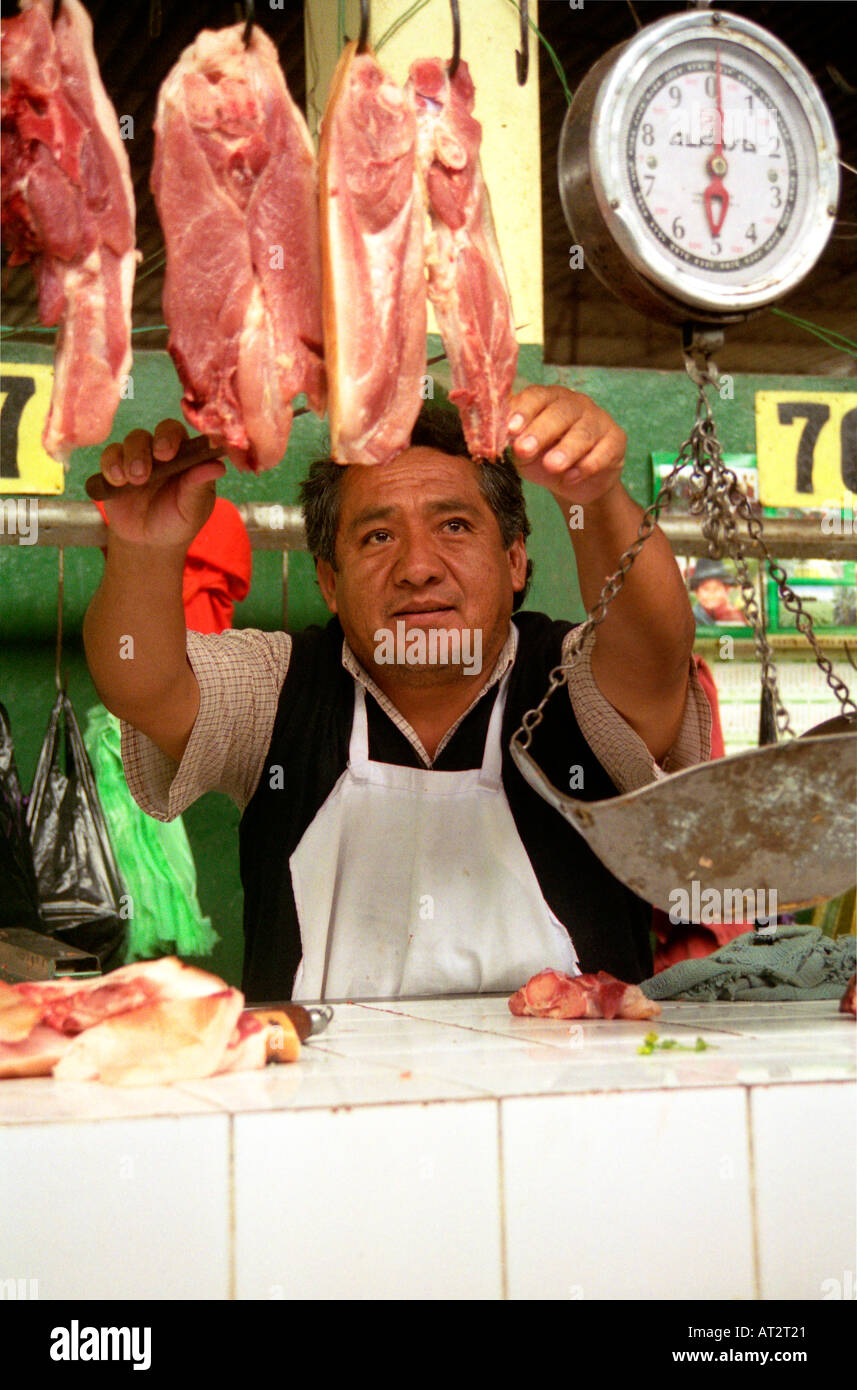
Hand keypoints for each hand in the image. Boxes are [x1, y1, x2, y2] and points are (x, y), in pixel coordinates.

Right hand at [98, 420, 225, 548]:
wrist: (148, 542)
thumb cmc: (178, 522)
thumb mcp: (191, 509)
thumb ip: (199, 487)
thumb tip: (218, 467)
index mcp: (189, 458)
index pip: (187, 435)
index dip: (176, 437)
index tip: (169, 452)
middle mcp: (166, 452)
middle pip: (161, 430)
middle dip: (157, 442)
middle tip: (156, 459)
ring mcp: (141, 456)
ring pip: (135, 439)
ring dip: (133, 456)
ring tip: (135, 480)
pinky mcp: (117, 466)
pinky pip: (111, 455)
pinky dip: (111, 464)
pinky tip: (118, 481)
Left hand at [505, 385, 625, 505]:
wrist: (574, 481)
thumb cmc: (543, 456)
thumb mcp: (522, 448)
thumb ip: (510, 438)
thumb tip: (490, 434)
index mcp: (549, 399)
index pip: (536, 397)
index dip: (523, 410)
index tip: (510, 428)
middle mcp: (575, 404)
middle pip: (560, 412)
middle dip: (541, 431)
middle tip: (524, 450)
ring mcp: (598, 420)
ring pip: (583, 432)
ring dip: (566, 450)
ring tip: (552, 466)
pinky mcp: (615, 441)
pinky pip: (603, 451)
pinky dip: (587, 466)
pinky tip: (571, 477)